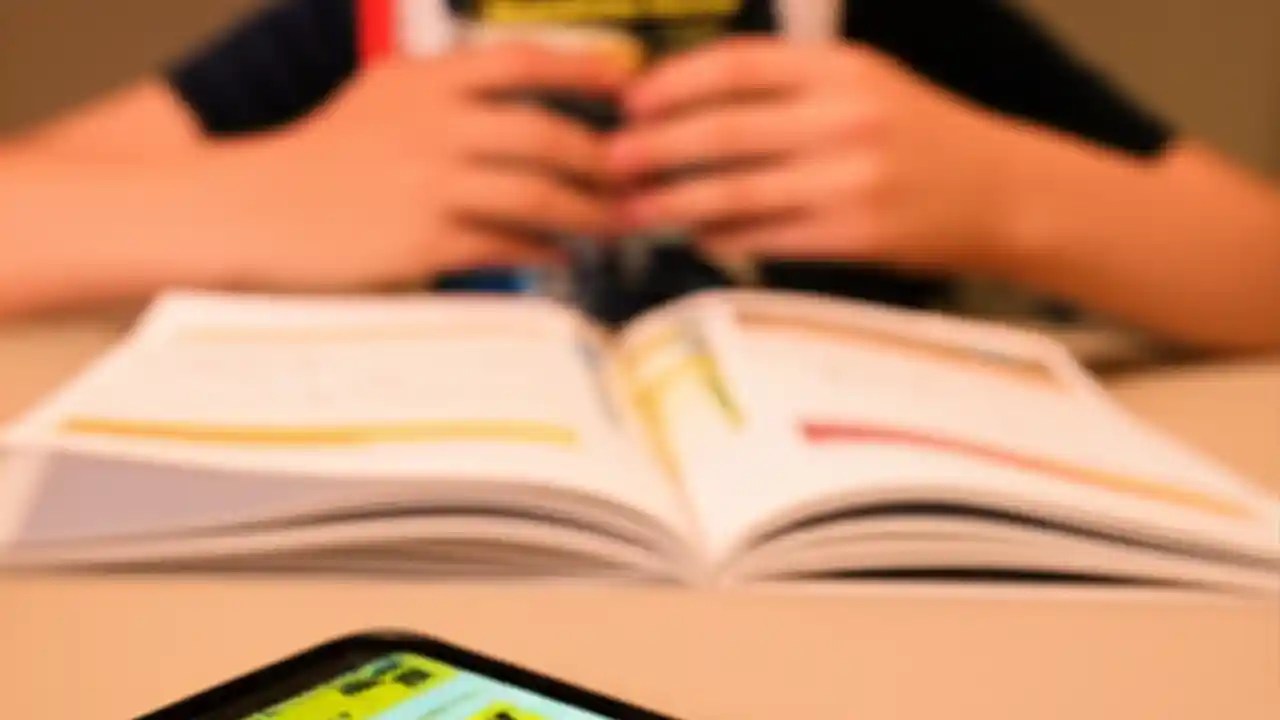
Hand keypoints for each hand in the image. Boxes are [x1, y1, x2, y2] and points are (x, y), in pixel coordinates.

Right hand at [223, 45, 628, 288]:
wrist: (251, 210)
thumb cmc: (321, 159)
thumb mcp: (381, 101)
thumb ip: (446, 96)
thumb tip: (522, 105)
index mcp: (424, 80)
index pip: (521, 62)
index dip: (584, 71)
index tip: (629, 86)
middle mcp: (432, 123)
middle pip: (544, 133)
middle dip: (600, 159)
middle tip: (631, 176)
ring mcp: (428, 181)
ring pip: (535, 192)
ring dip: (586, 211)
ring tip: (612, 223)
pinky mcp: (422, 238)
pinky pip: (505, 242)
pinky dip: (543, 250)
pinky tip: (562, 257)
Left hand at [608, 39, 1015, 272]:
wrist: (1004, 192)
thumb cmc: (923, 138)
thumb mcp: (868, 85)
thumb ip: (792, 88)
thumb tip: (695, 109)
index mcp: (842, 70)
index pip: (738, 64)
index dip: (675, 83)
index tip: (631, 101)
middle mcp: (844, 118)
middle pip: (725, 130)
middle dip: (656, 147)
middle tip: (610, 161)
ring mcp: (850, 178)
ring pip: (737, 191)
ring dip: (674, 203)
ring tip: (633, 211)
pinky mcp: (855, 233)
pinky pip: (768, 236)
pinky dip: (724, 238)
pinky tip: (697, 238)